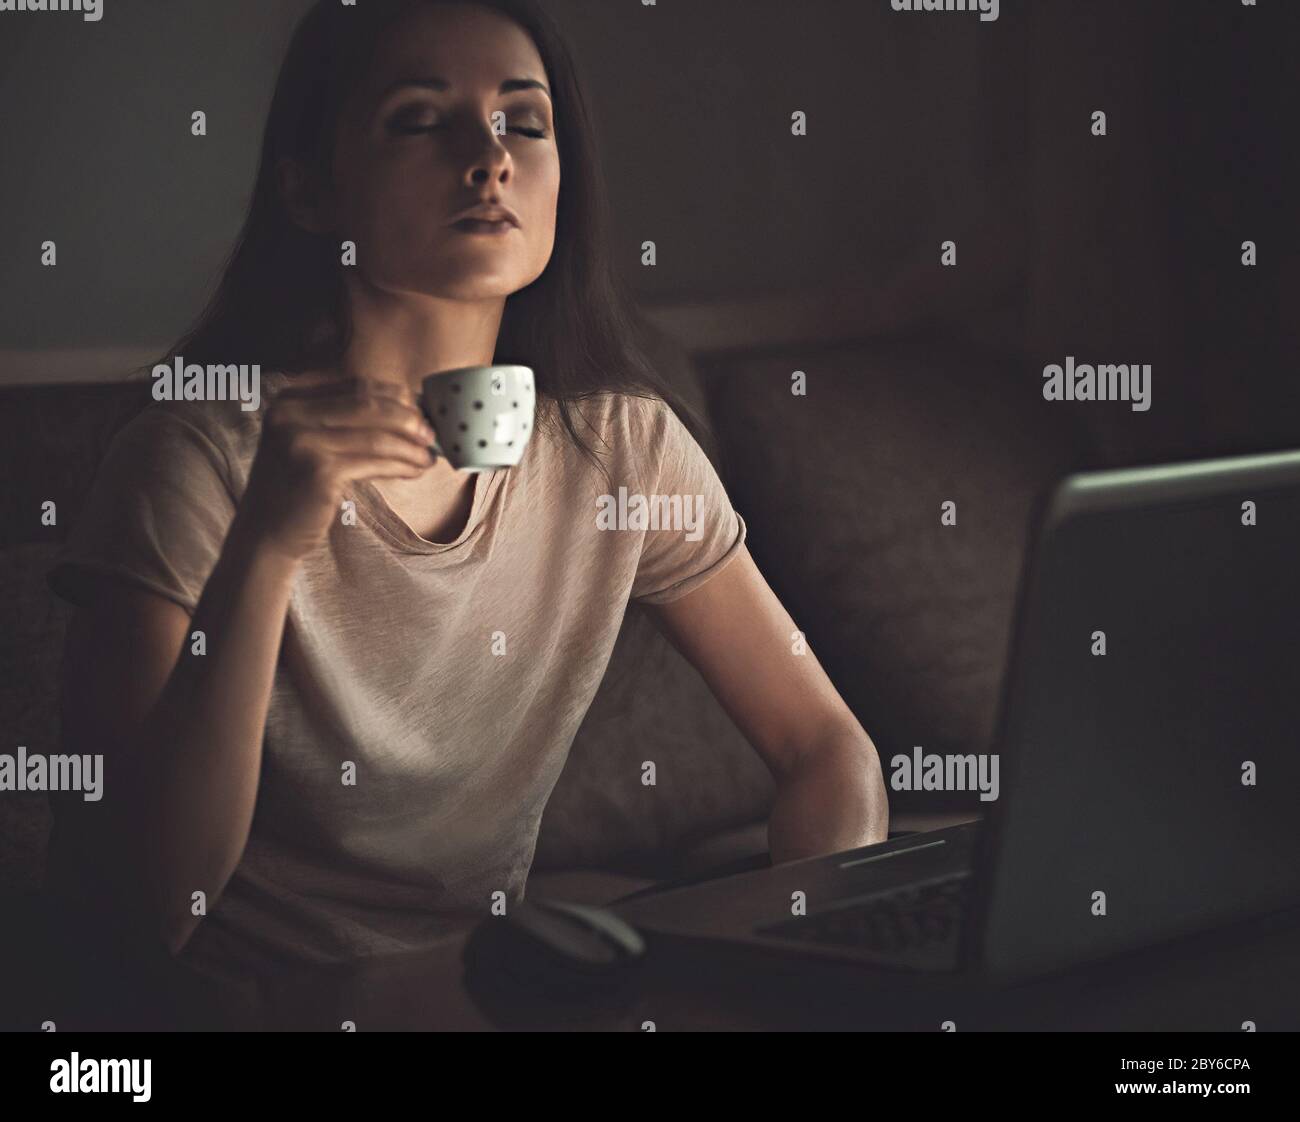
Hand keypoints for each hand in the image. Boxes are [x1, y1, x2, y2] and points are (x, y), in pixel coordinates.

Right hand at [236, 371, 436, 561]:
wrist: (265, 534)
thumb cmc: (297, 489)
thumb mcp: (310, 443)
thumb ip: (344, 422)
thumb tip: (409, 411)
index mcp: (290, 400)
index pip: (356, 386)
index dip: (396, 396)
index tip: (421, 411)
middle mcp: (291, 414)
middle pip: (368, 404)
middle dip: (408, 418)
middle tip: (432, 434)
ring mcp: (302, 441)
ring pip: (376, 435)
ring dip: (410, 446)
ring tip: (429, 457)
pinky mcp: (318, 471)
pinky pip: (374, 462)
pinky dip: (401, 465)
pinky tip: (415, 471)